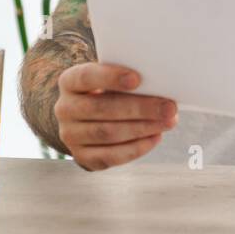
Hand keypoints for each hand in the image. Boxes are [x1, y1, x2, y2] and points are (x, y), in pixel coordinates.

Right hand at [55, 63, 177, 170]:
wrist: (88, 118)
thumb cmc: (109, 91)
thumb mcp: (113, 79)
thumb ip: (129, 80)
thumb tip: (163, 85)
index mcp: (69, 81)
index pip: (86, 77)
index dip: (110, 77)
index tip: (137, 79)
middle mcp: (64, 108)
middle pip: (102, 108)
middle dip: (140, 108)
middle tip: (169, 107)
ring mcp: (70, 135)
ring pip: (107, 133)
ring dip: (143, 128)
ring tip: (169, 122)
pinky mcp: (82, 156)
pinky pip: (110, 156)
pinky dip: (136, 148)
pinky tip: (155, 137)